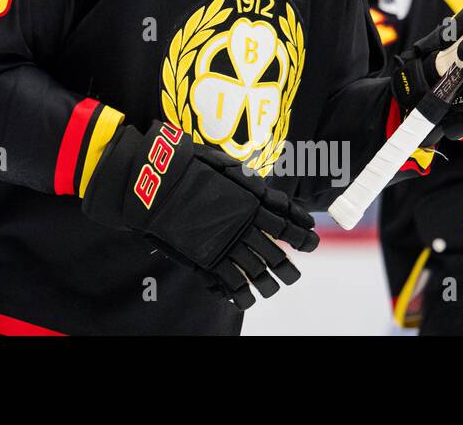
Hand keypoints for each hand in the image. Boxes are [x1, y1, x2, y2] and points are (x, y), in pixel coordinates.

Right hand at [82, 120, 318, 310]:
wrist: (152, 179)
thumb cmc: (184, 164)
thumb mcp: (220, 163)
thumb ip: (242, 180)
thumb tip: (261, 190)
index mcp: (251, 198)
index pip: (287, 220)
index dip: (302, 233)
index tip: (309, 239)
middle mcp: (244, 223)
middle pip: (277, 252)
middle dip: (288, 266)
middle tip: (292, 274)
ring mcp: (226, 242)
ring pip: (258, 271)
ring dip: (269, 283)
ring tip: (272, 288)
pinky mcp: (207, 257)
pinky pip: (231, 282)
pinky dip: (241, 294)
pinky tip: (244, 298)